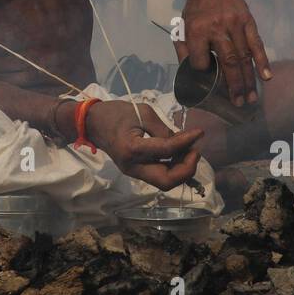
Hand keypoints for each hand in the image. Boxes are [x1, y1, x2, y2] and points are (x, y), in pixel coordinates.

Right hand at [83, 100, 203, 190]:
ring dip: (182, 170)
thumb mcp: (142, 112)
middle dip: (186, 169)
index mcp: (132, 149)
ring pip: (165, 182)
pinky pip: (159, 175)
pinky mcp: (136, 171)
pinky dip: (173, 168)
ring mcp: (134, 172)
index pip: (166, 151)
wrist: (93, 123)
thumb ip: (163, 129)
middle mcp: (133, 167)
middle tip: (195, 150)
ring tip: (189, 150)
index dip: (186, 143)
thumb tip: (183, 142)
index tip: (200, 132)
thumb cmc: (116, 114)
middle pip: (166, 181)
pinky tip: (179, 153)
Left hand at [176, 0, 271, 107]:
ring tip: (250, 98)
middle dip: (233, 86)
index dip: (202, 72)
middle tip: (238, 104)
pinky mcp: (248, 21)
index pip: (200, 60)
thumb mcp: (183, 24)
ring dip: (248, 80)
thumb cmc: (196, 7)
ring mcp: (235, 24)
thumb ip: (184, 49)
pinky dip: (263, 61)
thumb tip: (189, 73)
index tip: (207, 80)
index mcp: (197, 29)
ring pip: (243, 57)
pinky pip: (257, 44)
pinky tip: (266, 76)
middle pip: (227, 62)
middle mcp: (217, 27)